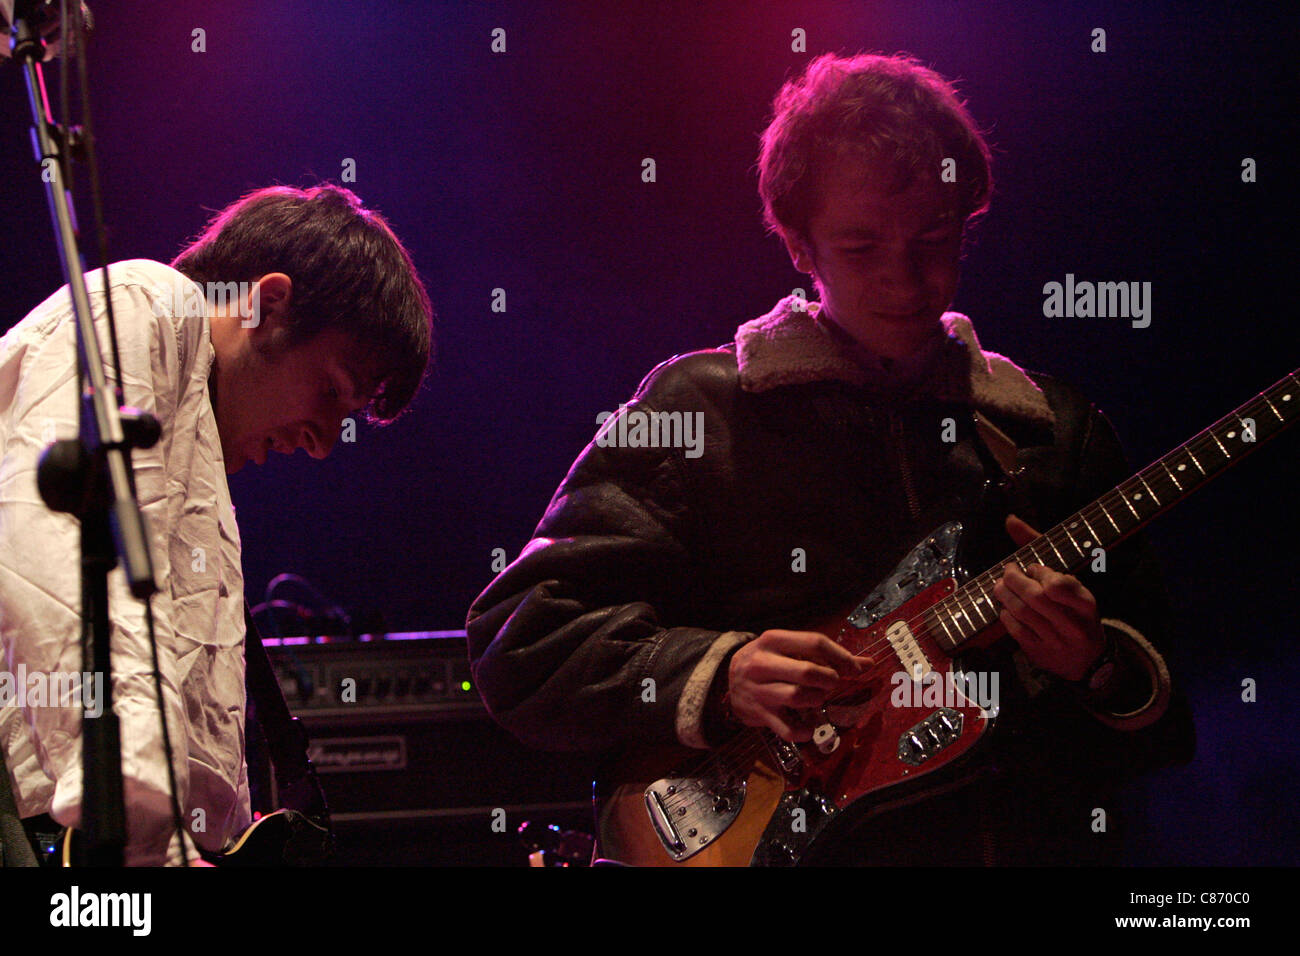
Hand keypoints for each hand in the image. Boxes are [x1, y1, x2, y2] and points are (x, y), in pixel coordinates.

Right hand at [726, 629, 869, 741]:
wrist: (725, 682)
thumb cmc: (766, 662)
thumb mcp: (787, 649)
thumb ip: (824, 654)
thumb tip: (867, 664)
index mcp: (772, 640)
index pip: (814, 642)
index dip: (841, 656)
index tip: (855, 668)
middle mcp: (762, 664)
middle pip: (808, 671)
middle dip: (829, 679)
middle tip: (831, 682)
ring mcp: (759, 691)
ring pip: (800, 697)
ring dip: (818, 700)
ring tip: (817, 697)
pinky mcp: (760, 715)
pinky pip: (790, 729)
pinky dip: (806, 730)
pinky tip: (809, 723)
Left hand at [992, 514, 1106, 681]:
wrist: (1087, 659)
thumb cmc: (1074, 611)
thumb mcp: (1071, 582)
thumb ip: (1040, 548)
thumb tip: (1009, 519)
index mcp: (1086, 604)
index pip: (1059, 585)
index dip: (1041, 573)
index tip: (1033, 568)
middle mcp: (1074, 624)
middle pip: (1037, 598)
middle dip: (1015, 580)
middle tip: (1007, 571)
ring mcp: (1057, 642)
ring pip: (1024, 613)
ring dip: (1005, 595)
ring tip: (1000, 586)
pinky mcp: (1041, 654)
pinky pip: (1017, 631)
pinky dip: (1006, 615)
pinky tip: (1006, 607)